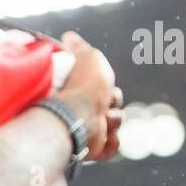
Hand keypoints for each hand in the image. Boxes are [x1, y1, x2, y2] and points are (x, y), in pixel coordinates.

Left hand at [56, 31, 121, 161]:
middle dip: (113, 102)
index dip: (111, 89)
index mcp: (85, 94)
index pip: (110, 93)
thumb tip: (68, 36)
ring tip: (99, 118)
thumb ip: (80, 48)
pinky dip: (112, 143)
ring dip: (113, 120)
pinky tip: (104, 136)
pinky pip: (113, 147)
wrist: (78, 111)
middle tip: (103, 101)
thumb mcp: (85, 56)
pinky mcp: (93, 150)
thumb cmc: (82, 83)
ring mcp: (90, 132)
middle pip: (116, 108)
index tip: (104, 86)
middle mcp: (86, 113)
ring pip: (117, 125)